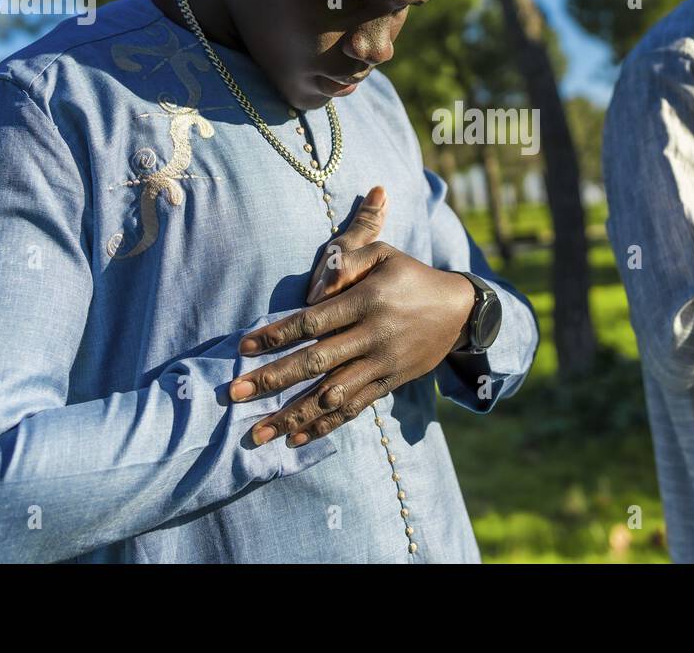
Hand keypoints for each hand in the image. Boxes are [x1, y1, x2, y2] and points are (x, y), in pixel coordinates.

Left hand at [228, 186, 475, 447]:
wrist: (459, 310)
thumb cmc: (409, 275)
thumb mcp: (383, 254)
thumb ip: (346, 260)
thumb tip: (311, 289)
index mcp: (368, 301)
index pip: (314, 321)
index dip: (277, 334)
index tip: (243, 347)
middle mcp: (373, 336)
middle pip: (317, 362)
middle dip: (273, 380)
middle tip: (234, 394)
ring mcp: (382, 365)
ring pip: (332, 395)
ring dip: (293, 416)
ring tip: (258, 433)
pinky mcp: (389, 384)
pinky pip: (354, 409)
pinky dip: (324, 426)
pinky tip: (295, 440)